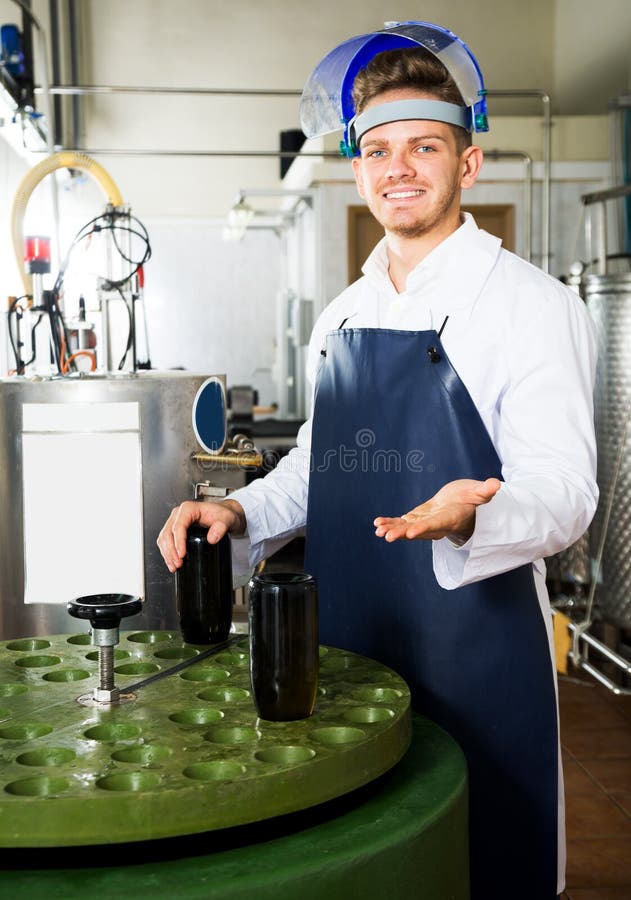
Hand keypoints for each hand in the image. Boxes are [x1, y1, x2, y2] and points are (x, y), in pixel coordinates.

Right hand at [156, 499, 245, 572]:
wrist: (223, 516)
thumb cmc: (222, 515)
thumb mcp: (227, 518)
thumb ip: (221, 527)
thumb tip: (212, 538)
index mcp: (188, 509)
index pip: (178, 526)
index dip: (178, 542)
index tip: (182, 554)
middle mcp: (179, 514)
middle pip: (168, 533)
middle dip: (171, 551)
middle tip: (178, 563)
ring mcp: (175, 521)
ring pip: (164, 538)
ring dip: (167, 553)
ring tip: (175, 566)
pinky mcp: (174, 529)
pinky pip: (166, 541)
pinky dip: (167, 552)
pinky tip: (172, 562)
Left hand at [374, 478, 500, 543]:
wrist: (464, 504)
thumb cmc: (473, 498)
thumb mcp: (480, 493)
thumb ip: (486, 491)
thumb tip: (496, 484)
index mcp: (450, 519)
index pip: (436, 525)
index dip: (423, 528)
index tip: (410, 532)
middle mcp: (436, 525)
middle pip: (418, 531)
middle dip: (402, 533)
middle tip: (387, 537)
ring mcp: (425, 523)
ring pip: (407, 529)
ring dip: (393, 529)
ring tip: (378, 531)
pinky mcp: (418, 518)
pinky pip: (402, 523)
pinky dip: (391, 523)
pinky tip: (377, 524)